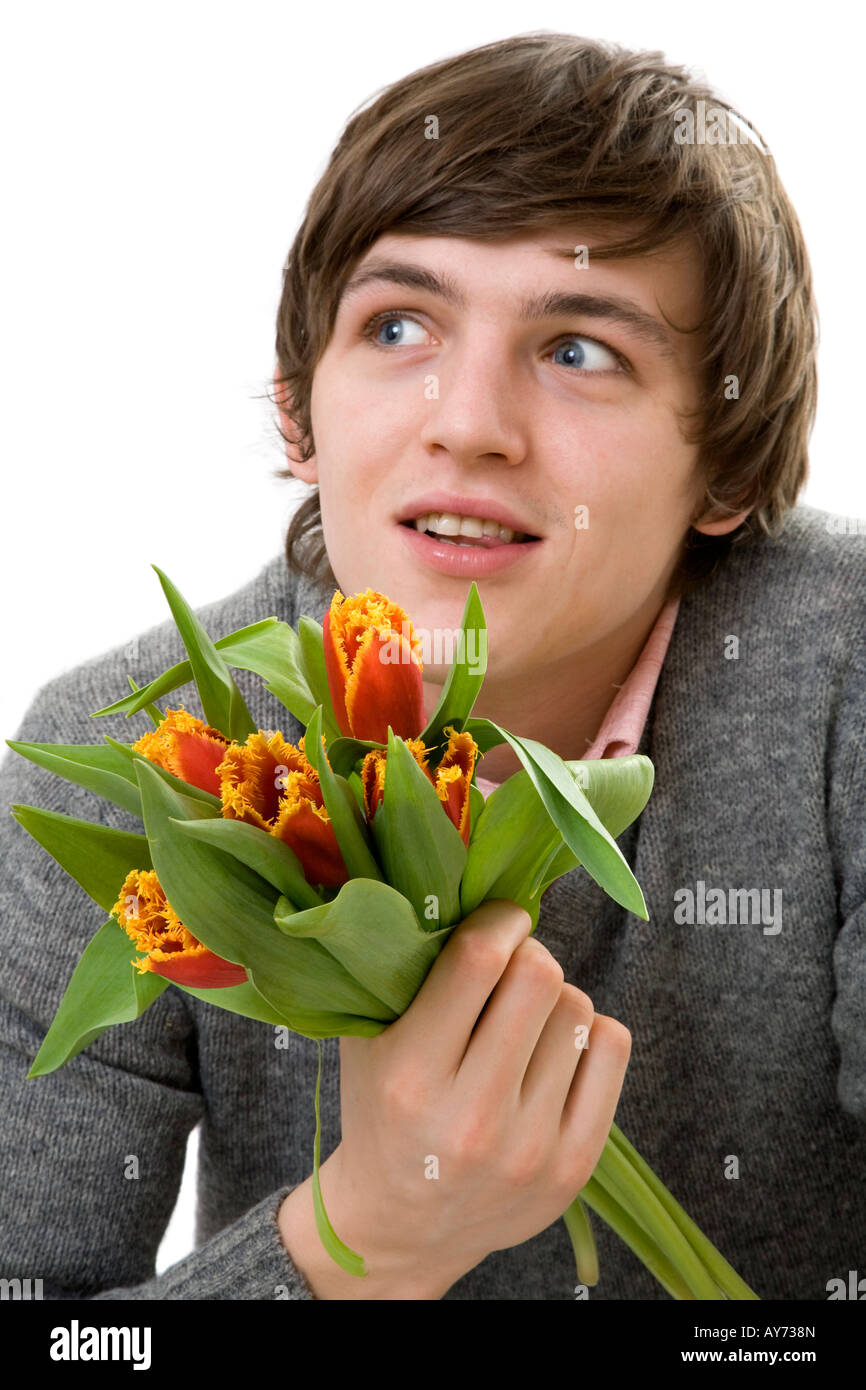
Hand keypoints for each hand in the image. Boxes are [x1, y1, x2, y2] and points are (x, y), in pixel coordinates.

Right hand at [279, 898, 630, 1297]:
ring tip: (522, 1024)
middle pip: (541, 975)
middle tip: (509, 972)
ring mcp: (530, 1147)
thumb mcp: (367, 1038)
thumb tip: (460, 879)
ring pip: (577, 1007)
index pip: (480, 958)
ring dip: (553, 999)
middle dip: (527, 956)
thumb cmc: (383, 1109)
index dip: (499, 919)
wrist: (403, 1224)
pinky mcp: (574, 1167)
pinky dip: (586, 1032)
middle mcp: (473, 1116)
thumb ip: (401, 966)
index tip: (499, 921)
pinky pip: (611, 1046)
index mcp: (410, 1075)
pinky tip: (553, 1050)